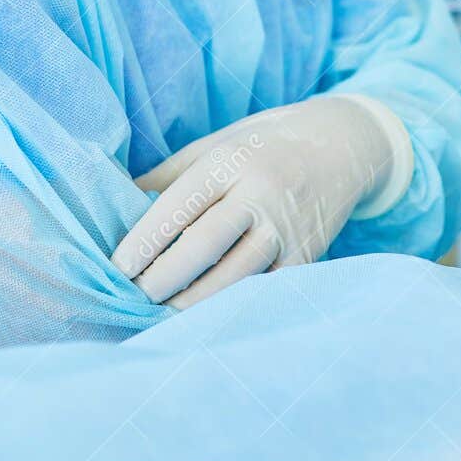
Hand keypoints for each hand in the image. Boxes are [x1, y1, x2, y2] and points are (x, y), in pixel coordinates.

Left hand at [114, 95, 407, 309]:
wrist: (345, 144)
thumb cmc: (265, 144)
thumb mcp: (216, 144)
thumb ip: (169, 176)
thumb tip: (115, 210)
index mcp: (231, 161)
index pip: (178, 206)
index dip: (143, 242)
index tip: (116, 268)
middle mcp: (261, 192)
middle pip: (204, 245)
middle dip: (163, 278)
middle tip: (133, 297)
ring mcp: (289, 225)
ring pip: (236, 274)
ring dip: (195, 300)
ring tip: (162, 313)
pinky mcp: (309, 252)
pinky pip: (267, 286)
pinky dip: (236, 303)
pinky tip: (209, 315)